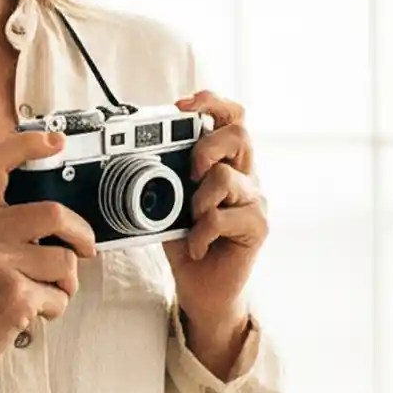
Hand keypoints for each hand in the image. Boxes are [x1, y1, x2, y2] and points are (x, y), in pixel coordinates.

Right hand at [0, 131, 97, 379]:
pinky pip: (59, 295)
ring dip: (65, 283)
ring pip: (65, 262)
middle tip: (84, 248)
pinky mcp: (12, 295)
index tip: (53, 140)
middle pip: (55, 213)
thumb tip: (60, 220)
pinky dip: (54, 308)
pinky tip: (32, 311)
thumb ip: (5, 224)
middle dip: (82, 235)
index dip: (26, 144)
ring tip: (42, 291)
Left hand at [162, 91, 268, 360]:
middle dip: (206, 144)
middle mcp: (244, 176)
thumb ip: (163, 177)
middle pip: (240, 133)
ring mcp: (254, 201)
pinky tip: (196, 246)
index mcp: (224, 162)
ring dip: (198, 199)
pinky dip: (200, 233)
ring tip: (191, 219)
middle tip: (190, 169)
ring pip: (226, 177)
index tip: (183, 106)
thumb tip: (135, 154)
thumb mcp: (166, 203)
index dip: (211, 103)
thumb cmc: (186, 242)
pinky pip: (223, 217)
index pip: (231, 118)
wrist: (203, 289)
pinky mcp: (257, 227)